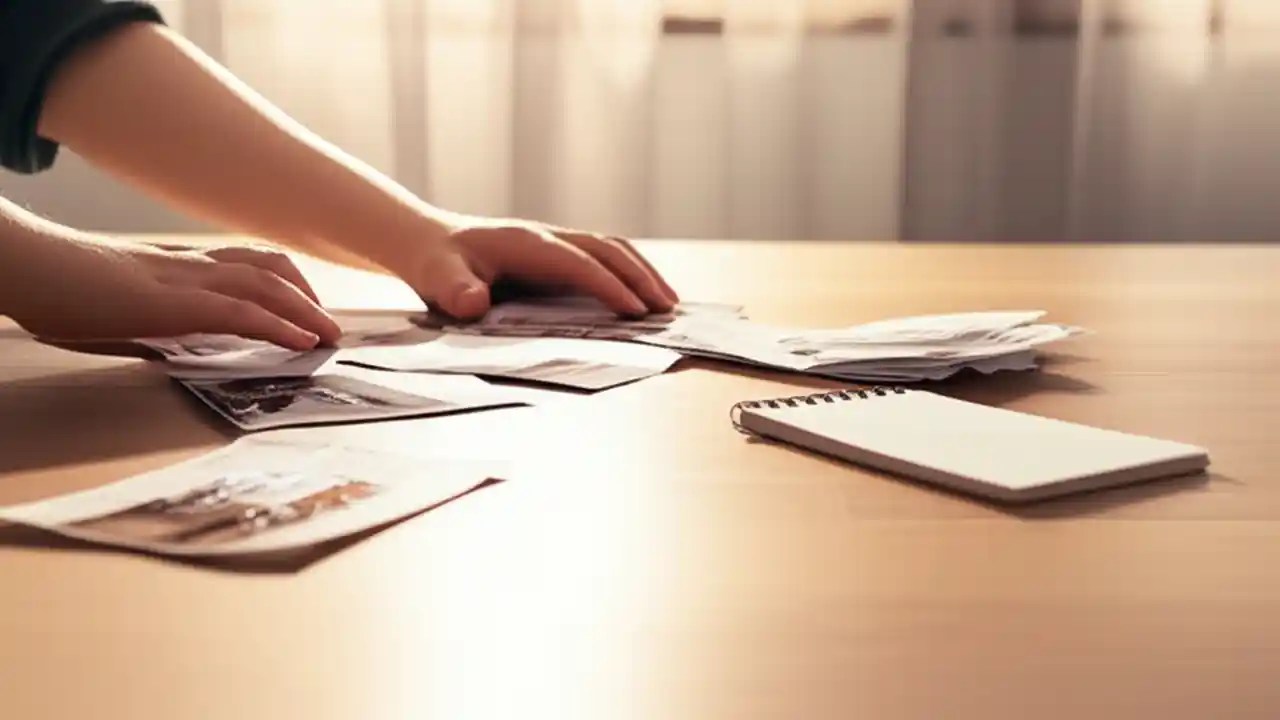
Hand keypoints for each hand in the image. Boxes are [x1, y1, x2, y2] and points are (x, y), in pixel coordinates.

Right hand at [7, 238, 340, 349]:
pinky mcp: (172, 303)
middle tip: (329, 325)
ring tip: (330, 336)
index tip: (302, 306)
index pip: (238, 264)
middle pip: (263, 268)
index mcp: (169, 267)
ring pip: (264, 285)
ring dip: (305, 311)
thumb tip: (156, 341)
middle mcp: (184, 266)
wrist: (21, 264)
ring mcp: (180, 280)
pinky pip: (240, 312)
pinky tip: (303, 342)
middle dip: (304, 295)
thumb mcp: (108, 308)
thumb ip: (141, 320)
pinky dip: (279, 326)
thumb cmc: (50, 288)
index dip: (278, 282)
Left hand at [397, 216, 679, 319]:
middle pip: (607, 249)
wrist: (428, 241)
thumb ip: (456, 290)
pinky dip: (629, 274)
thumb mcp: (436, 278)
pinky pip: (602, 260)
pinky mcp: (558, 255)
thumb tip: (474, 303)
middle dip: (641, 277)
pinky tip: (642, 296)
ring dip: (643, 273)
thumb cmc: (436, 263)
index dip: (608, 285)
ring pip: (611, 250)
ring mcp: (556, 244)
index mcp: (526, 243)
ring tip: (669, 304)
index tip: (635, 310)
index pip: (578, 263)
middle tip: (668, 310)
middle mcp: (548, 237)